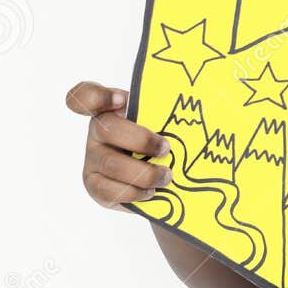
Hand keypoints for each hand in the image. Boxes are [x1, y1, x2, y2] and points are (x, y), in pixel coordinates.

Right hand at [67, 81, 172, 210]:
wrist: (157, 173)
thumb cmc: (163, 138)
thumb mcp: (165, 121)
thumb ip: (169, 112)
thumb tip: (200, 105)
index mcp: (112, 108)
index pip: (87, 95)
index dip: (97, 96)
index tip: (121, 100)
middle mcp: (97, 131)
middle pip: (108, 129)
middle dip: (142, 140)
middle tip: (166, 149)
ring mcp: (92, 158)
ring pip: (111, 164)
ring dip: (143, 172)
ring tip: (167, 176)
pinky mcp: (94, 184)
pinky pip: (108, 190)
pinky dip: (133, 192)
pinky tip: (150, 191)